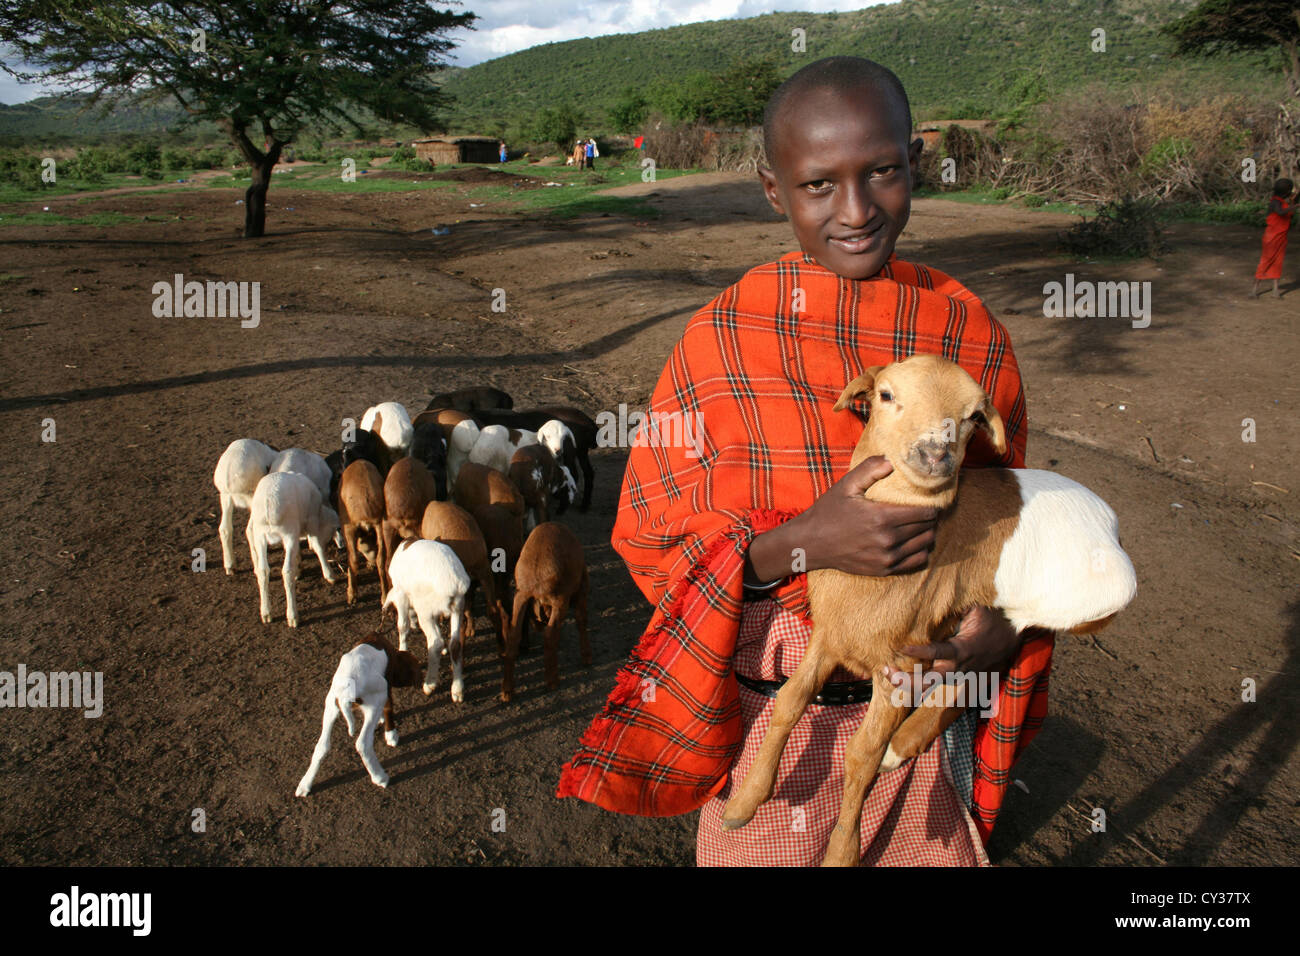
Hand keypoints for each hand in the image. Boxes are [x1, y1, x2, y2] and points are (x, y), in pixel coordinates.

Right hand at [800, 456, 939, 573]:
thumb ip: (869, 469)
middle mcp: (887, 540)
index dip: (932, 507)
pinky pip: (916, 561)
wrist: (811, 543)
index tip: (930, 503)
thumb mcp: (846, 486)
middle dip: (930, 520)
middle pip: (927, 529)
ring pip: (924, 545)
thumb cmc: (829, 512)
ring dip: (927, 535)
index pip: (925, 513)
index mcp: (882, 517)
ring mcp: (887, 557)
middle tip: (926, 513)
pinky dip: (920, 552)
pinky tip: (913, 543)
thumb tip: (890, 460)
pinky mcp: (884, 569)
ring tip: (921, 527)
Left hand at [887, 606, 1021, 687]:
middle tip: (886, 669)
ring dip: (906, 683)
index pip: (939, 653)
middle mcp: (956, 668)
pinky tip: (896, 671)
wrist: (1008, 642)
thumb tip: (938, 591)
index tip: (902, 647)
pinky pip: (930, 682)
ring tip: (886, 672)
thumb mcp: (977, 608)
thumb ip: (958, 604)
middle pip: (928, 682)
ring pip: (927, 687)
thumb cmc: (990, 621)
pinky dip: (913, 680)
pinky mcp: (950, 677)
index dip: (921, 652)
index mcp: (962, 650)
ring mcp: (954, 675)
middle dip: (906, 680)